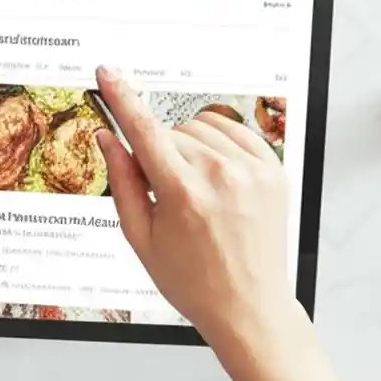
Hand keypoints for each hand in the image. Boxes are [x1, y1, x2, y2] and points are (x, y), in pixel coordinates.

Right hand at [94, 67, 377, 380]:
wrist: (248, 307)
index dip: (122, 98)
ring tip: (194, 189)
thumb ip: (122, 181)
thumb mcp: (141, 238)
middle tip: (165, 194)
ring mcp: (252, 171)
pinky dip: (218, 145)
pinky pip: (234, 131)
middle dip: (159, 154)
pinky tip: (216, 176)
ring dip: (189, 148)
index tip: (108, 73)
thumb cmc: (192, 280)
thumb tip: (108, 137)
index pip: (144, 130)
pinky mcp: (272, 170)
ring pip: (201, 129)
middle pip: (171, 133)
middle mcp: (220, 175)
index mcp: (183, 193)